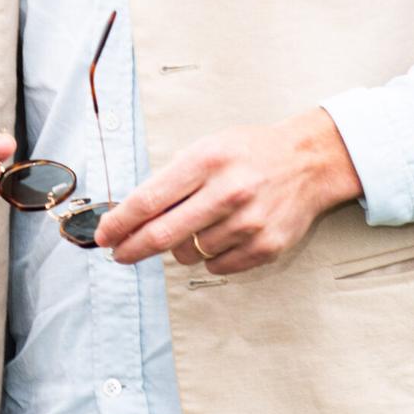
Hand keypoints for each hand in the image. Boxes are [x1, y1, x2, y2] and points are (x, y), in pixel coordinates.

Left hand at [95, 109, 361, 274]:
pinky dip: (208, 257)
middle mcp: (227, 192)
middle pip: (162, 235)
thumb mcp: (207, 148)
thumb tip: (132, 215)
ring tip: (197, 225)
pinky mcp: (265, 246)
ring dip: (180, 247)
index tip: (104, 236)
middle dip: (132, 248)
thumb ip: (173, 179)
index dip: (120, 223)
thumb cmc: (250, 153)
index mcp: (206, 160)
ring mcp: (248, 222)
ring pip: (189, 253)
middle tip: (120, 253)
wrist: (308, 162)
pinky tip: (219, 237)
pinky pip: (217, 266)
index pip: (149, 200)